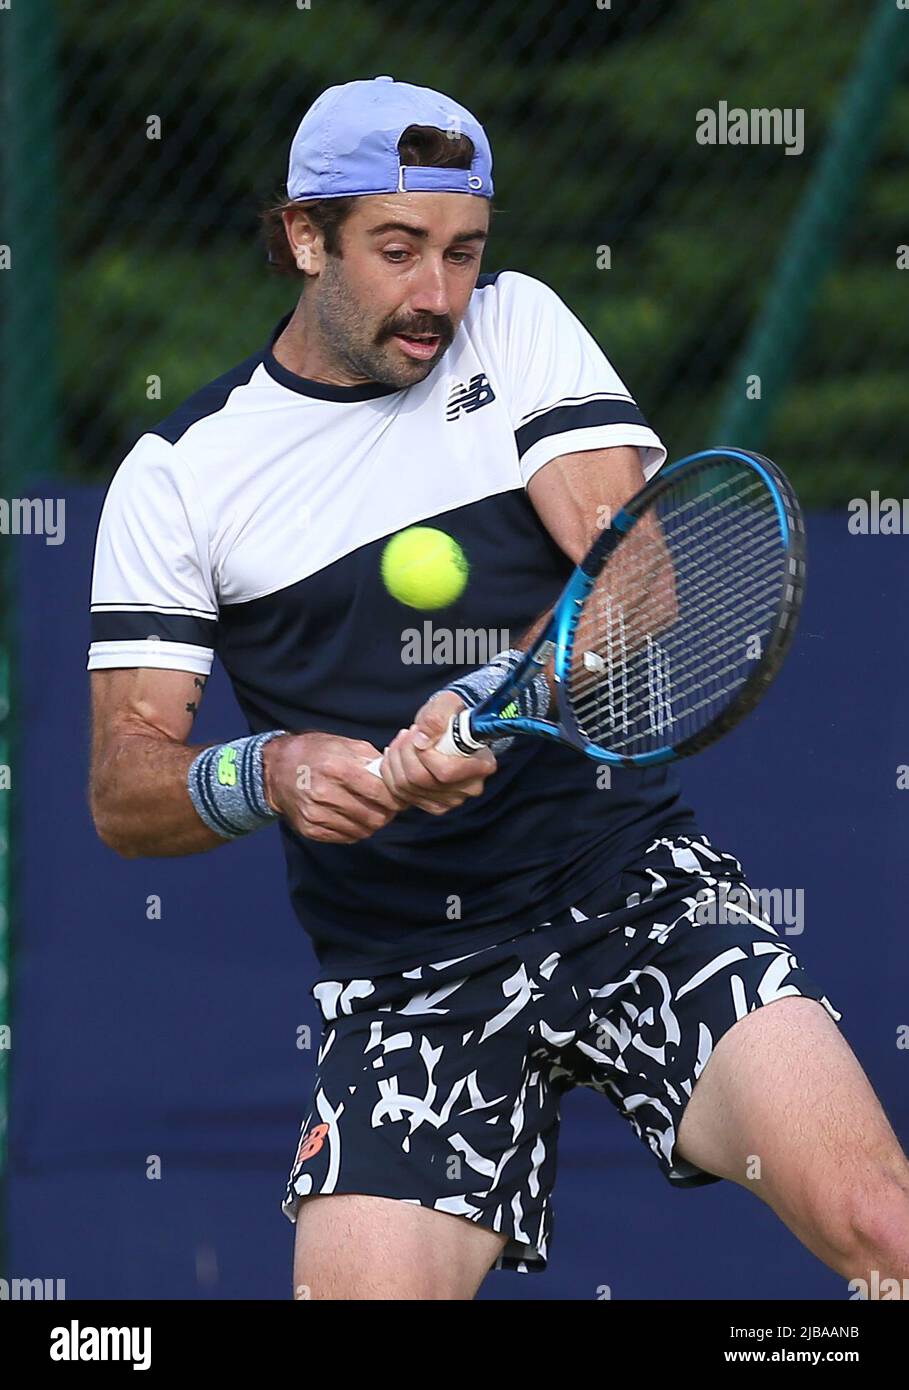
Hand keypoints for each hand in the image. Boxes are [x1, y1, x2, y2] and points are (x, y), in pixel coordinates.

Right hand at [262, 731, 408, 843]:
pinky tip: (352, 817)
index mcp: (336, 768)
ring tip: (371, 811)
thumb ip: (374, 760)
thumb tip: (398, 777)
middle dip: (387, 814)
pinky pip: (346, 838)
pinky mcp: (310, 828)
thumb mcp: (346, 745)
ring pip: (362, 831)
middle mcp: (324, 792)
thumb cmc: (317, 753)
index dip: (396, 797)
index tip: (399, 796)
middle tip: (387, 807)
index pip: (380, 793)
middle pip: (374, 817)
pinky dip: (355, 830)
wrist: (277, 768)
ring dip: (372, 823)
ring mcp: (315, 813)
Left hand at [377, 691, 496, 814]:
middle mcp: (469, 788)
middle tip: (407, 733)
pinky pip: (401, 795)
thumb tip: (421, 740)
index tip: (417, 731)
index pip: (445, 771)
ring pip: (407, 788)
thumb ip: (436, 718)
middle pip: (422, 781)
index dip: (423, 753)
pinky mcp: (433, 804)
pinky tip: (396, 756)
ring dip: (395, 761)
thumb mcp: (447, 703)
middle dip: (404, 753)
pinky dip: (391, 774)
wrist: (452, 728)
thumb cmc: (452, 715)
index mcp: (481, 765)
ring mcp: (451, 800)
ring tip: (402, 741)